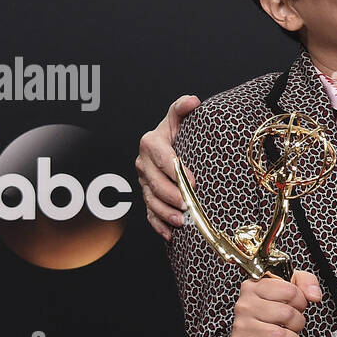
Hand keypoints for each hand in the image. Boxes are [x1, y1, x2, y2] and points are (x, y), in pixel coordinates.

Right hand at [136, 94, 199, 240]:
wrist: (170, 147)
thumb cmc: (178, 133)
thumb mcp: (179, 119)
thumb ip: (182, 108)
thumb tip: (192, 101)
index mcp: (151, 143)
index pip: (161, 157)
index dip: (176, 170)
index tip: (193, 180)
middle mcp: (144, 164)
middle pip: (154, 182)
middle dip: (171, 195)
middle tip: (188, 204)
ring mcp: (144, 182)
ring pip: (151, 200)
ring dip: (165, 213)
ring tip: (181, 221)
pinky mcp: (148, 197)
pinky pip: (149, 214)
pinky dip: (159, 225)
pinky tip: (170, 234)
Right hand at [230, 271, 322, 336]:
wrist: (250, 324)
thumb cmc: (271, 304)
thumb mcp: (289, 284)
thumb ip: (307, 281)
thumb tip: (314, 295)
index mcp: (255, 286)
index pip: (289, 291)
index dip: (301, 301)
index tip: (298, 306)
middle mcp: (245, 305)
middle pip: (286, 314)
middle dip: (298, 322)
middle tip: (294, 324)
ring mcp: (241, 326)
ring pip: (279, 336)